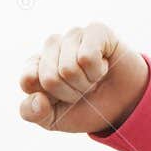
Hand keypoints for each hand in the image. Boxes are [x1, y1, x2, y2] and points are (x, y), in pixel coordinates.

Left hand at [19, 22, 148, 133]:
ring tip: (93, 79)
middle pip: (50, 77)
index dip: (47, 99)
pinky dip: (97, 71)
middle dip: (69, 94)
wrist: (122, 106)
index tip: (59, 100)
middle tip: (82, 90)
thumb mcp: (53, 120)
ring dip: (86, 83)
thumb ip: (33, 113)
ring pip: (69, 68)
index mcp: (36, 65)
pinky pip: (87, 57)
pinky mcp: (95, 30)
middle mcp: (52, 46)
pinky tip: (104, 66)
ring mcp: (73, 35)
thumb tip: (38, 98)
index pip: (27, 79)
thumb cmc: (84, 108)